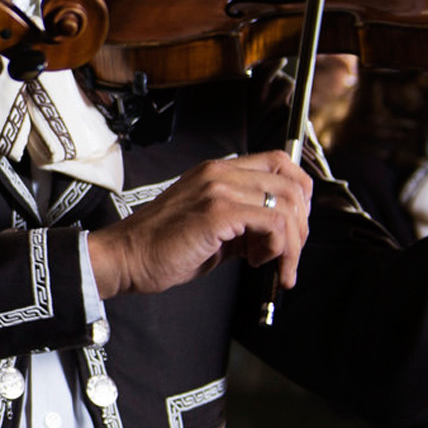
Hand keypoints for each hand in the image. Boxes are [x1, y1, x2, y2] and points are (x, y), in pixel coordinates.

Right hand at [87, 152, 312, 298]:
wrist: (125, 258)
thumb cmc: (160, 247)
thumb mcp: (211, 227)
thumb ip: (244, 223)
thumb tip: (278, 235)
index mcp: (216, 171)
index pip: (279, 162)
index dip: (299, 192)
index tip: (296, 225)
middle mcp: (219, 173)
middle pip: (291, 184)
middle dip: (301, 225)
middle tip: (290, 254)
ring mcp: (217, 190)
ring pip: (286, 206)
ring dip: (292, 243)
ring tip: (273, 265)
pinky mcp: (217, 213)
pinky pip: (272, 224)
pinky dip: (278, 249)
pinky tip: (258, 263)